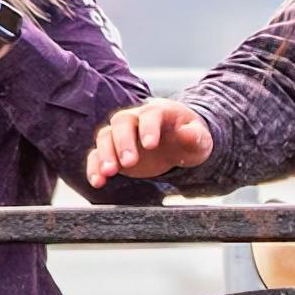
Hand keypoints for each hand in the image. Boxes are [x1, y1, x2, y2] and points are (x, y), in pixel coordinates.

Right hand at [90, 100, 212, 184]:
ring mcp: (121, 134)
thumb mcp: (200, 139)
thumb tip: (188, 132)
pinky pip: (96, 155)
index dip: (148, 129)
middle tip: (129, 162)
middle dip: (123, 142)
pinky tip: (98, 182)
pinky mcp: (112, 151)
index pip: (149, 115)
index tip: (151, 146)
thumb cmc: (189, 138)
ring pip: (105, 136)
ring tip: (109, 172)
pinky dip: (94, 167)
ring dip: (104, 154)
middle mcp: (135, 119)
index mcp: (158, 112)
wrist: (178, 143)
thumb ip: (196, 136)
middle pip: (121, 123)